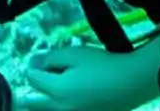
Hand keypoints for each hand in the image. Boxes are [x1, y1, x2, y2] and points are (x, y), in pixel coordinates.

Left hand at [16, 45, 152, 110]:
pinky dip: (58, 108)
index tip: (35, 66)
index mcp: (56, 90)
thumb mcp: (75, 54)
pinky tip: (63, 103)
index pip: (32, 79)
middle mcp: (61, 109)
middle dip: (28, 96)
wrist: (132, 84)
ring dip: (42, 106)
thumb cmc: (102, 65)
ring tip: (39, 100)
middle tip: (27, 92)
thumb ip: (52, 58)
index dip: (32, 69)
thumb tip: (38, 64)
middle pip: (34, 105)